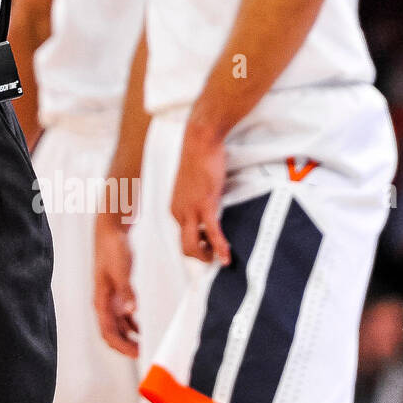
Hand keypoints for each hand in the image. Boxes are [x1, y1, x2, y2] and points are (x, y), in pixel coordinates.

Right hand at [93, 208, 138, 356]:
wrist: (111, 230)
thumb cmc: (113, 249)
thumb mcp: (122, 271)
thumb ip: (126, 293)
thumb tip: (131, 312)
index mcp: (101, 299)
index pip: (107, 332)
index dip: (121, 346)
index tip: (137, 354)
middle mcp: (103, 301)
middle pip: (111, 332)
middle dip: (125, 345)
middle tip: (143, 353)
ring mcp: (110, 296)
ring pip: (117, 325)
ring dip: (128, 336)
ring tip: (144, 343)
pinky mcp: (117, 290)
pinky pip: (122, 314)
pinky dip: (131, 324)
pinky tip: (141, 327)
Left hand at [170, 117, 231, 264]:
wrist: (199, 142)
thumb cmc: (199, 161)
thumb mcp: (194, 187)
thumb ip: (196, 201)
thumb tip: (207, 211)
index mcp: (175, 208)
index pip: (183, 237)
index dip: (199, 246)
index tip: (211, 248)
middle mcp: (178, 211)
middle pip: (185, 247)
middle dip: (200, 257)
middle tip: (215, 258)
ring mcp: (190, 209)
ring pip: (193, 245)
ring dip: (207, 256)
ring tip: (221, 259)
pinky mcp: (204, 204)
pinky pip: (211, 232)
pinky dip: (219, 247)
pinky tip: (227, 256)